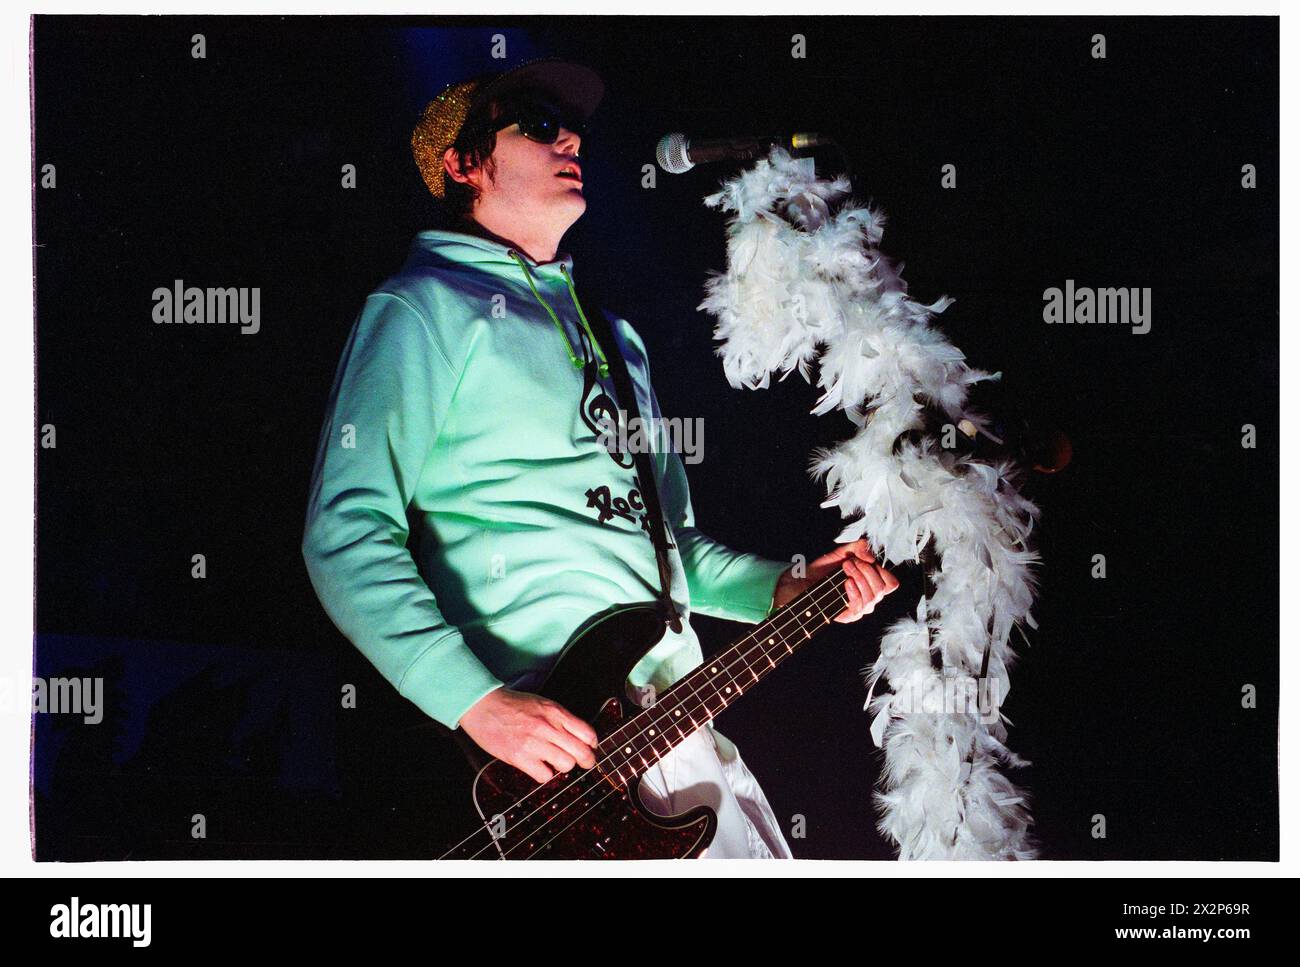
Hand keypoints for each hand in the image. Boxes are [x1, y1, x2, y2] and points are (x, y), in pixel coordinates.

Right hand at [459, 688, 598, 784]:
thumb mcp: (542, 704)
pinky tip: (538, 766)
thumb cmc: (512, 704)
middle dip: (586, 761)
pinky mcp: (520, 757)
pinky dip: (544, 774)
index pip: (587, 733)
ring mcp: (534, 743)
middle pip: (581, 753)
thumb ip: (561, 718)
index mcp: (555, 712)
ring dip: (563, 766)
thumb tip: (578, 736)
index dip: (592, 745)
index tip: (589, 748)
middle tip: (583, 763)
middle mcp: (548, 727)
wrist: (483, 706)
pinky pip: (544, 776)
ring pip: (566, 765)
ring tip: (554, 762)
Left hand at [772, 538, 899, 621]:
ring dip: (858, 578)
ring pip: (872, 597)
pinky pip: (859, 607)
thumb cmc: (823, 569)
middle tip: (849, 563)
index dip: (881, 571)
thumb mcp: (842, 551)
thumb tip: (871, 557)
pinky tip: (845, 583)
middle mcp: (869, 598)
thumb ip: (859, 547)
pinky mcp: (848, 616)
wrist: (802, 581)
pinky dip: (854, 592)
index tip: (863, 561)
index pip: (891, 583)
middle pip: (882, 588)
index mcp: (871, 584)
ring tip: (844, 569)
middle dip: (866, 571)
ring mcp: (859, 608)